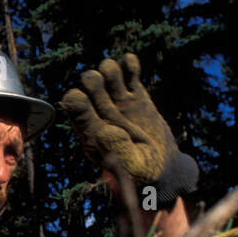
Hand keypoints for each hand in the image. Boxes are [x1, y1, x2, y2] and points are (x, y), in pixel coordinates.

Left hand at [61, 53, 197, 207]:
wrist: (163, 167)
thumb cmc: (142, 172)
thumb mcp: (131, 167)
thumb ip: (117, 151)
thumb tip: (104, 130)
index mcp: (90, 130)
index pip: (74, 104)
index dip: (80, 99)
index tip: (91, 104)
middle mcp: (101, 112)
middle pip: (88, 83)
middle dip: (94, 80)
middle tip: (104, 87)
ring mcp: (119, 102)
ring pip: (106, 73)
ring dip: (110, 70)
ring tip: (120, 79)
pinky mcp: (137, 97)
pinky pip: (129, 72)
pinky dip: (129, 64)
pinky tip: (131, 65)